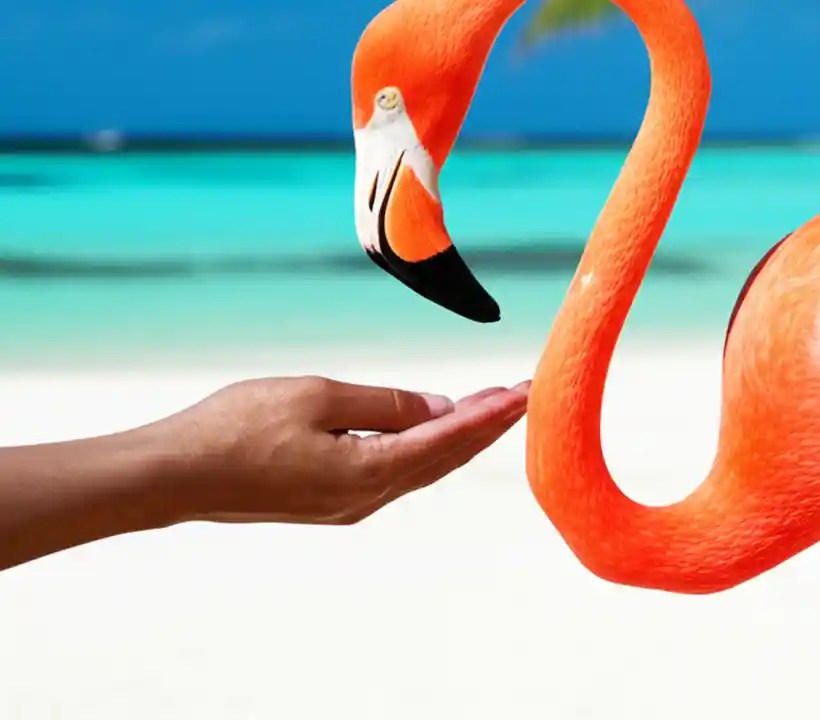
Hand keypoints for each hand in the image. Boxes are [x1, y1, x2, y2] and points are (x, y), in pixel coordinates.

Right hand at [157, 375, 528, 525]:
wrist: (173, 476)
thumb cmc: (236, 429)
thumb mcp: (317, 397)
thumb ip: (386, 404)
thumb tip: (439, 407)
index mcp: (369, 473)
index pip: (449, 438)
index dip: (492, 414)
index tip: (528, 393)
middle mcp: (367, 498)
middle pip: (445, 458)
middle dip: (486, 426)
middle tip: (522, 396)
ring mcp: (348, 505)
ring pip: (422, 468)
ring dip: (459, 438)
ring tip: (491, 410)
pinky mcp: (329, 502)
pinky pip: (395, 474)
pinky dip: (425, 449)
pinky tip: (433, 433)